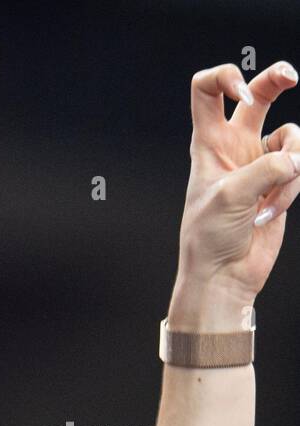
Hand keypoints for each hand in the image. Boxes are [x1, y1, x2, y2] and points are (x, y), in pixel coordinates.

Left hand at [175, 61, 299, 312]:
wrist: (223, 275)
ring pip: (291, 136)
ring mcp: (260, 162)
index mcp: (208, 144)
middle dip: (277, 78)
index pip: (206, 93)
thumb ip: (266, 168)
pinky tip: (270, 213)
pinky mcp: (281, 181)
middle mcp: (234, 147)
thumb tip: (296, 160)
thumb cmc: (209, 238)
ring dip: (289, 167)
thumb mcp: (230, 197)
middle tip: (292, 77)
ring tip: (268, 200)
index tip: (240, 91)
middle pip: (259, 94)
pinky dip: (291, 189)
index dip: (224, 78)